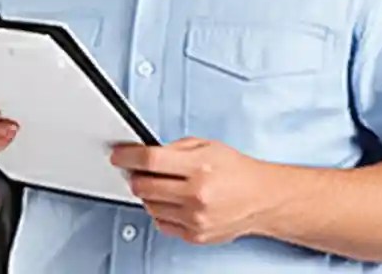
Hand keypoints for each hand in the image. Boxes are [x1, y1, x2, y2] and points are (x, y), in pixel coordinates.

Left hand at [110, 137, 278, 244]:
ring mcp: (195, 218)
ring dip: (148, 194)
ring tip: (161, 186)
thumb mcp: (207, 146)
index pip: (150, 161)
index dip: (127, 156)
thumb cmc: (236, 170)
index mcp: (199, 167)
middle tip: (139, 171)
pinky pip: (161, 223)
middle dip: (136, 176)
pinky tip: (171, 202)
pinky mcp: (195, 235)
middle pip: (144, 186)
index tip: (118, 156)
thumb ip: (174, 148)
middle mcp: (196, 194)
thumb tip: (144, 153)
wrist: (263, 199)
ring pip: (149, 206)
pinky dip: (160, 211)